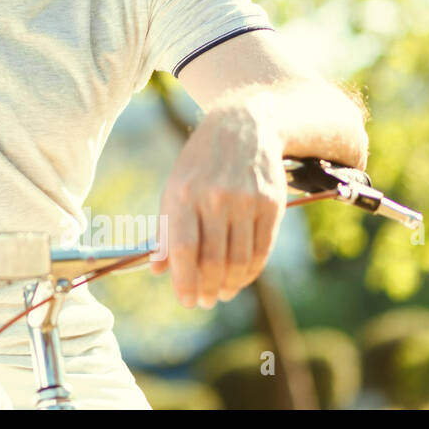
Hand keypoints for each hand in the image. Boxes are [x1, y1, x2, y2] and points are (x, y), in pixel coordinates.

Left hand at [149, 95, 286, 307]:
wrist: (241, 126)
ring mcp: (246, 200)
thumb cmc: (199, 164)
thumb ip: (166, 229)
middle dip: (207, 288)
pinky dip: (251, 271)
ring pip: (239, 260)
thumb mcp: (174, 188)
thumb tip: (158, 269)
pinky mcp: (271, 203)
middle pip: (213, 260)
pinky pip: (261, 249)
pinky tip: (240, 279)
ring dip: (230, 285)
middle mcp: (215, 198)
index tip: (186, 300)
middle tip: (204, 301)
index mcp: (183, 194)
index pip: (184, 249)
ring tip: (221, 293)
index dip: (185, 281)